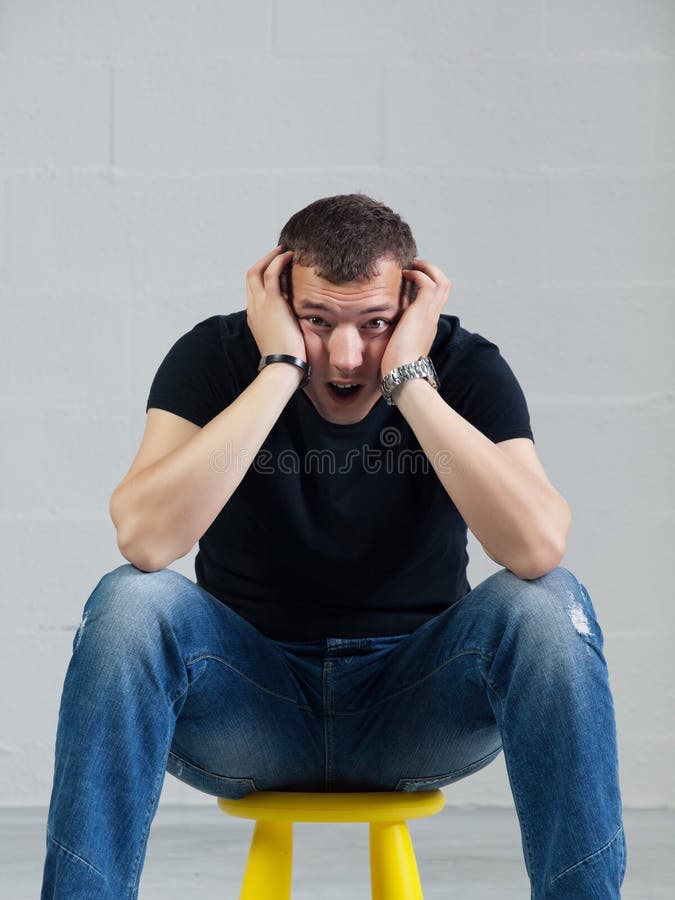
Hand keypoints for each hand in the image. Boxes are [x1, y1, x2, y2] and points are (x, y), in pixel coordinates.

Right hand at [246, 246, 306, 360]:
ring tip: (286, 250)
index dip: (264, 276)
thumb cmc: (289, 359)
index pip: (254, 289)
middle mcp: (253, 308)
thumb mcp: (284, 338)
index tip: (278, 269)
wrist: (283, 366)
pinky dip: (279, 260)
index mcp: (255, 317)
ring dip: (271, 257)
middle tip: (280, 254)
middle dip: (264, 261)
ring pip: (258, 270)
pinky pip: (272, 272)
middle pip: (252, 276)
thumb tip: (301, 322)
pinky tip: (291, 255)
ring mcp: (260, 304)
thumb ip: (287, 325)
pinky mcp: (272, 302)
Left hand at [379, 258, 451, 376]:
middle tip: (413, 265)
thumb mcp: (395, 347)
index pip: (435, 299)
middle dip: (431, 271)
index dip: (427, 285)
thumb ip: (392, 337)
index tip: (410, 279)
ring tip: (410, 265)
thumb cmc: (395, 369)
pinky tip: (403, 274)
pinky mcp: (422, 313)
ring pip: (441, 281)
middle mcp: (432, 319)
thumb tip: (376, 334)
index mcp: (427, 327)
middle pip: (444, 286)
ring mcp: (429, 315)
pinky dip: (418, 274)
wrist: (403, 377)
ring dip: (426, 269)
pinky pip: (428, 283)